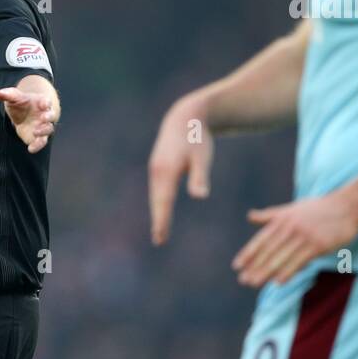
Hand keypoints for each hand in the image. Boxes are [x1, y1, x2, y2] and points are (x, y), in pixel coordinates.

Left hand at [0, 85, 56, 153]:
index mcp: (41, 102)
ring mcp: (43, 126)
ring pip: (48, 129)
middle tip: (43, 118)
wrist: (22, 114)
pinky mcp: (38, 137)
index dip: (46, 102)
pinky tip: (30, 149)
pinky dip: (37, 146)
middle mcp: (45, 114)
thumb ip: (7, 95)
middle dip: (49, 117)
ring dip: (44, 131)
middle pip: (51, 116)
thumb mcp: (13, 97)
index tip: (43, 104)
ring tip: (35, 132)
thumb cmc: (21, 103)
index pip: (46, 101)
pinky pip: (41, 142)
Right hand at [148, 95, 213, 244]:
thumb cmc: (197, 138)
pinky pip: (157, 189)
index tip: (161, 236)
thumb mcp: (202, 157)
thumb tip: (200, 196)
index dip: (162, 220)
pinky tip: (161, 210)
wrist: (185, 118)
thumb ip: (199, 177)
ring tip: (159, 232)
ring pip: (156, 195)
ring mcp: (155, 168)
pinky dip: (158, 202)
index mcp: (167, 171)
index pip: (164, 201)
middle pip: (157, 201)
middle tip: (159, 241)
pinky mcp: (158, 166)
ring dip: (157, 213)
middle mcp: (157, 171)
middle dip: (158, 221)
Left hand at [232, 191, 357, 287]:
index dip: (248, 253)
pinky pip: (300, 260)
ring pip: (282, 257)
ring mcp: (304, 236)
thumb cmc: (318, 208)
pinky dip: (289, 271)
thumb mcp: (291, 208)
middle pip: (269, 250)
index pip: (261, 239)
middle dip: (255, 266)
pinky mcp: (319, 244)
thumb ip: (270, 215)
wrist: (347, 205)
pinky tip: (278, 282)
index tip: (237, 266)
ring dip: (267, 272)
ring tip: (255, 283)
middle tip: (243, 280)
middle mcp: (290, 227)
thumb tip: (249, 216)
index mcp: (282, 219)